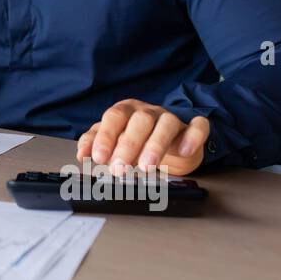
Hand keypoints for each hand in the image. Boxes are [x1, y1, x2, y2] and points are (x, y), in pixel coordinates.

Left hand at [76, 99, 209, 175]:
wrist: (171, 143)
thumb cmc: (137, 140)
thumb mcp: (113, 141)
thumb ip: (95, 143)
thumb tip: (82, 154)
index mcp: (126, 111)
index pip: (114, 117)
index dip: (106, 136)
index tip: (99, 158)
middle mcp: (148, 112)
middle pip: (139, 121)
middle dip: (128, 145)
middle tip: (119, 168)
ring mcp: (171, 118)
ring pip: (166, 124)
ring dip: (155, 145)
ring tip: (147, 167)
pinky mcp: (192, 129)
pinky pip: (198, 126)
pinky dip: (193, 137)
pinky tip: (185, 151)